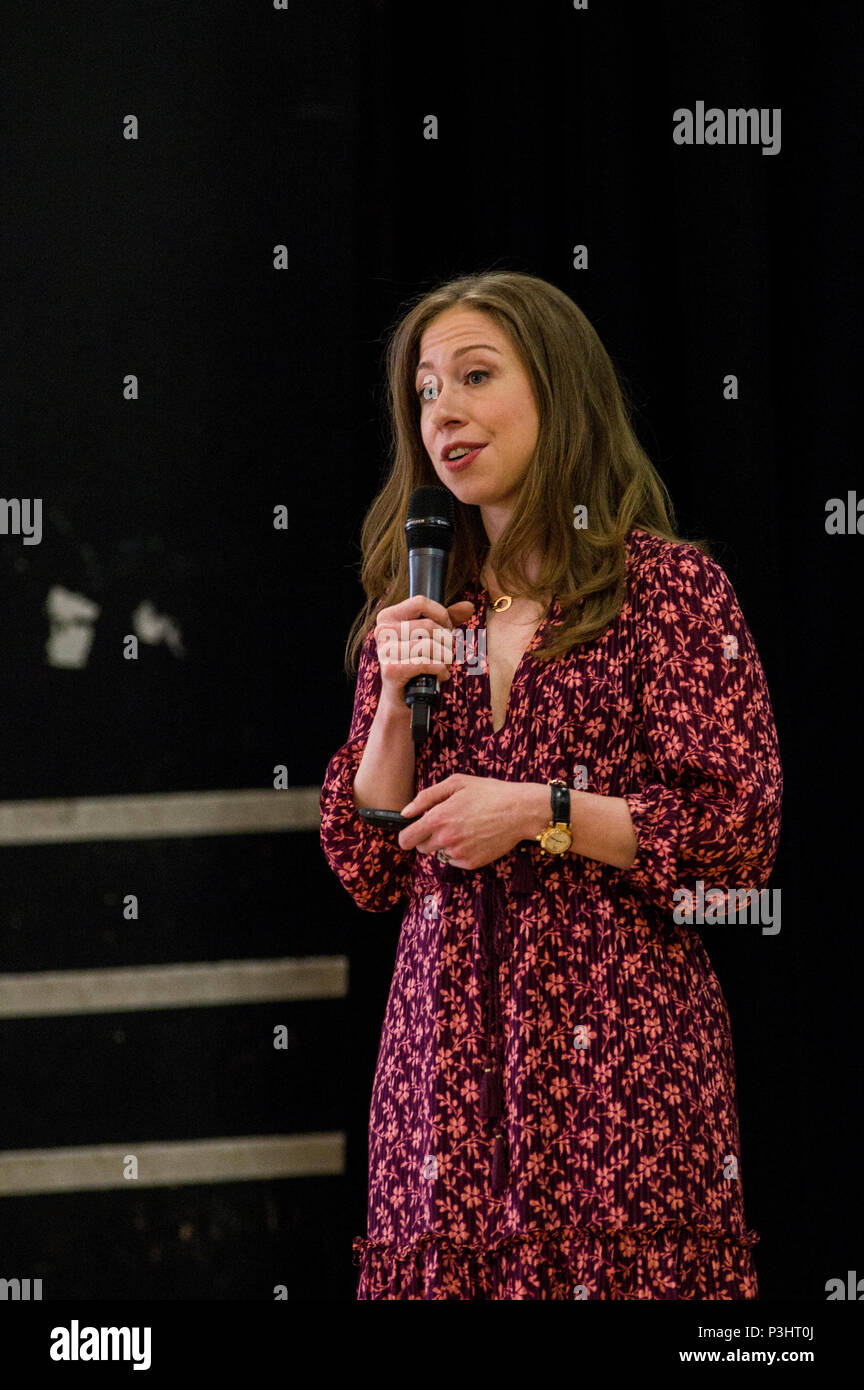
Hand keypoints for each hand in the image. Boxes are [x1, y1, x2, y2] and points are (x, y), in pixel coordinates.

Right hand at [374, 594, 475, 715]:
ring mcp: (385, 651)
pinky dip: (440, 671)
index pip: (420, 602)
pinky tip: (440, 676)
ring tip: (444, 664)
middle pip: (428, 625)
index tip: (445, 629)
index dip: (441, 615)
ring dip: (444, 657)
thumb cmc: (417, 662)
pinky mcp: (391, 670)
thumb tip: (469, 606)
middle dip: (446, 641)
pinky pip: (426, 663)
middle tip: (447, 652)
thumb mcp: (431, 635)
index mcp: (387, 616)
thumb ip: (448, 618)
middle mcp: (382, 631)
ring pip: (429, 644)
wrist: (403, 697)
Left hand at [396, 773, 530, 869]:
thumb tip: (406, 812)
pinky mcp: (471, 863)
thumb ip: (426, 797)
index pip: (406, 839)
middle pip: (421, 848)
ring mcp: (458, 853)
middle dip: (428, 837)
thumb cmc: (489, 793)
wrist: (520, 811)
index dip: (406, 836)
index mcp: (438, 819)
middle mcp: (445, 839)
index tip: (410, 832)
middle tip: (446, 823)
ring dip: (446, 844)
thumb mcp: (456, 783)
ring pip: (439, 853)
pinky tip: (475, 837)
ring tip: (465, 827)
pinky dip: (460, 851)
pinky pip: (455, 860)